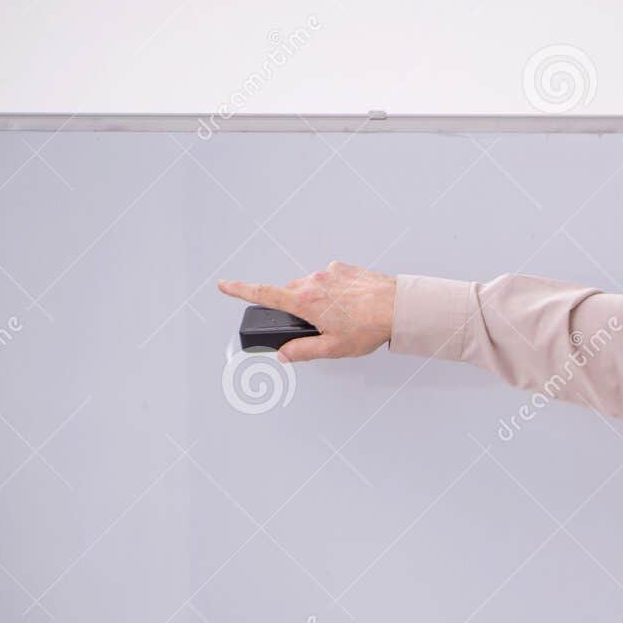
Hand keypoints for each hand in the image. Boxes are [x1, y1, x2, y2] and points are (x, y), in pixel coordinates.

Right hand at [217, 262, 396, 361]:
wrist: (398, 307)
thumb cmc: (369, 328)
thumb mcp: (333, 348)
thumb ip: (303, 351)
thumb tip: (284, 354)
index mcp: (304, 301)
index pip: (264, 294)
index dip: (240, 290)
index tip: (224, 285)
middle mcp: (312, 282)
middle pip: (290, 295)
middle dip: (297, 310)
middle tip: (319, 327)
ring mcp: (329, 272)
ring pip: (311, 287)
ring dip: (318, 301)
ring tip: (343, 317)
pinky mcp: (344, 268)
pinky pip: (330, 279)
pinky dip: (335, 291)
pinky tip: (352, 304)